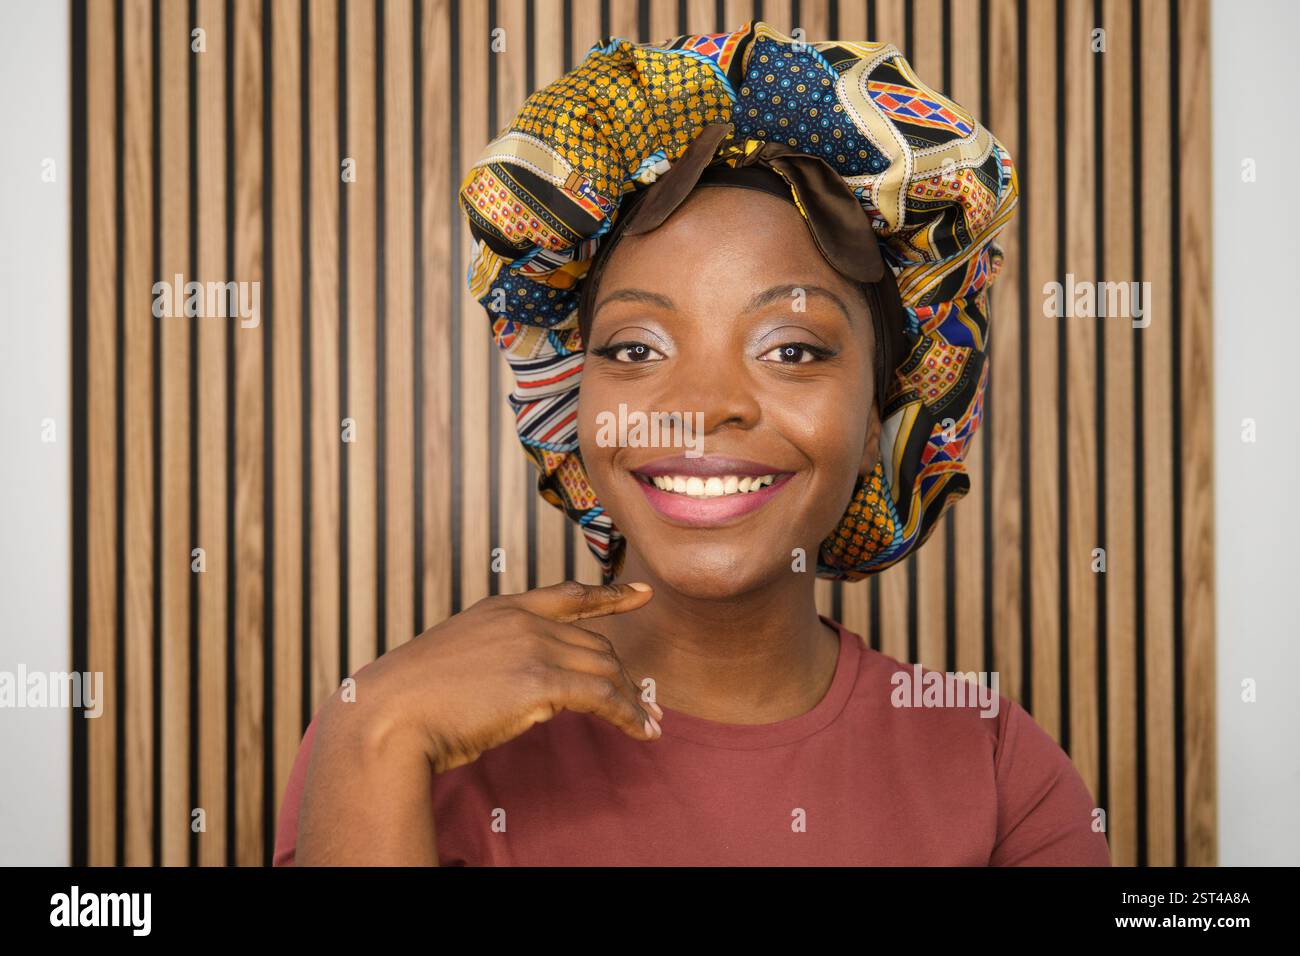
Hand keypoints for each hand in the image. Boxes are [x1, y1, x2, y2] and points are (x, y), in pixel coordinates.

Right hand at [347, 580, 662, 773]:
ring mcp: (532, 647)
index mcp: (502, 609)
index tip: (642, 595)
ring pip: (606, 669)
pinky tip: (641, 731)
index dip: (611, 596)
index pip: (569, 595)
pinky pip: (603, 697)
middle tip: (645, 703)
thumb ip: (498, 660)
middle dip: (625, 676)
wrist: (388, 714)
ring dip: (632, 700)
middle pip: (596, 644)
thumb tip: (532, 689)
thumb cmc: (411, 701)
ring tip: (649, 724)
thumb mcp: (458, 659)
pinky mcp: (539, 682)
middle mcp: (523, 621)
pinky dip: (628, 715)